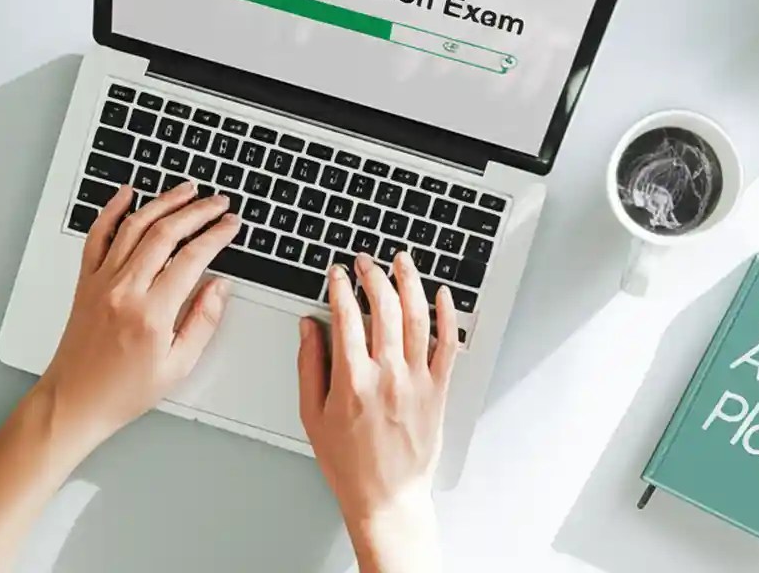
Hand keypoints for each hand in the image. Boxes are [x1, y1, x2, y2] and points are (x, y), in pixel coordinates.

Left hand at [36, 182, 239, 451]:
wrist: (74, 400)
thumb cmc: (123, 391)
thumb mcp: (178, 365)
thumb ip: (203, 321)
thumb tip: (219, 287)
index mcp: (151, 313)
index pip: (192, 258)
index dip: (216, 235)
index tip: (231, 225)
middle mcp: (124, 290)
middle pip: (165, 233)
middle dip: (197, 211)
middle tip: (218, 203)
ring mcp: (102, 282)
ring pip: (134, 226)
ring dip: (163, 202)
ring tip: (186, 191)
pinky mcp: (86, 282)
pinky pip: (98, 236)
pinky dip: (112, 210)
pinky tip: (127, 194)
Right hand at [298, 252, 457, 572]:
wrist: (387, 496)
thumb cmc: (348, 462)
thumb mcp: (312, 415)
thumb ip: (309, 366)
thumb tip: (309, 326)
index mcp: (351, 380)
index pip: (346, 316)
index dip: (340, 287)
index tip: (336, 273)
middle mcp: (387, 375)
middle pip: (383, 308)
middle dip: (372, 276)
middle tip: (365, 262)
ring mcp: (417, 381)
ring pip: (417, 317)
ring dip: (409, 282)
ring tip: (402, 262)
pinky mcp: (439, 390)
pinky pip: (448, 344)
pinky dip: (447, 315)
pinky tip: (442, 295)